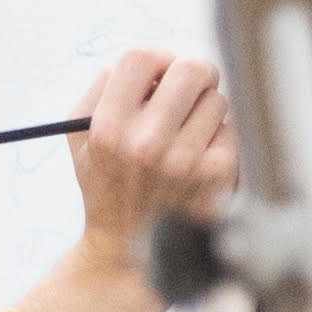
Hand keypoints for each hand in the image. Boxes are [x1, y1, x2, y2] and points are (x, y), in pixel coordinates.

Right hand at [9, 50, 236, 311]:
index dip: (154, 58)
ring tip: (187, 134)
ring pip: (216, 98)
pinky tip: (198, 157)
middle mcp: (147, 143)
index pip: (140, 57)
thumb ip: (102, 89)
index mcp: (109, 128)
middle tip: (188, 88)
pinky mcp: (215, 177)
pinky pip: (230, 128)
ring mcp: (185, 161)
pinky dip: (217, 137)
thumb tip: (147, 61)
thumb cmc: (107, 186)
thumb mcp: (80, 138)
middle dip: (191, 73)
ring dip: (204, 109)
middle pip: (191, 68)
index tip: (158, 74)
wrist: (129, 253)